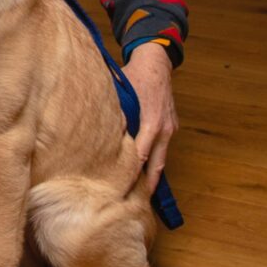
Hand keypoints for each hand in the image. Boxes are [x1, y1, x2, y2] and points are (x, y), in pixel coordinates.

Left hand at [122, 42, 177, 194]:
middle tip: (136, 204)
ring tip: (140, 194)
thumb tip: (96, 130)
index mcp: (151, 123)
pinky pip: (163, 148)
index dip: (132, 174)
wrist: (156, 61)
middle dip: (148, 185)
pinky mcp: (170, 126)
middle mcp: (163, 129)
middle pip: (157, 164)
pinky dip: (155, 160)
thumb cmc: (135, 75)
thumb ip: (113, 114)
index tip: (121, 189)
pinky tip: (145, 171)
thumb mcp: (121, 93)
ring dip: (152, 175)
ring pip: (161, 158)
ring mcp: (169, 128)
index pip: (141, 155)